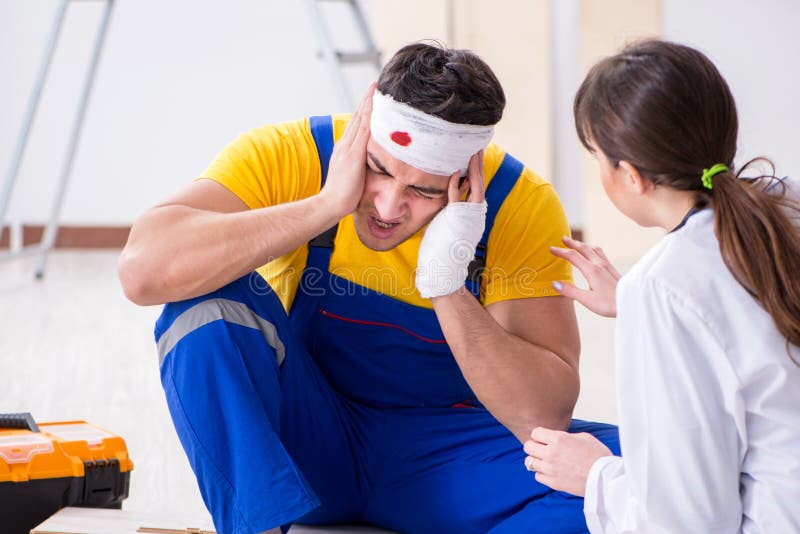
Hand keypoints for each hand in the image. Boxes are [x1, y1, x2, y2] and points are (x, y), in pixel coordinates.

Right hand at [318, 83, 375, 217]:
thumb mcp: (354, 175)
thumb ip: (362, 166)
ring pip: (360, 120)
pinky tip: (375, 106)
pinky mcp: (353, 155)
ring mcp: (348, 148)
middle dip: (366, 100)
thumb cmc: (344, 196)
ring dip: (368, 103)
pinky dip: (369, 117)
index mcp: (345, 148)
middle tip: (374, 84)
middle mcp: (345, 144)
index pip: (357, 124)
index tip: (372, 96)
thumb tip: (375, 164)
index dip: (364, 110)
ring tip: (375, 87)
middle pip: (357, 117)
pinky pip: (364, 131)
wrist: (331, 204)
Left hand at [416, 152, 485, 297]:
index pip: (476, 186)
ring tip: (473, 151)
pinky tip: (454, 171)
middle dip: (478, 163)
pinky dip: (456, 184)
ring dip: (474, 168)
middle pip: (479, 182)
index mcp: (473, 212)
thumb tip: (446, 196)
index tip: (474, 155)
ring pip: (475, 186)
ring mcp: (469, 215)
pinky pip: (457, 197)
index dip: (476, 170)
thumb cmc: (442, 249)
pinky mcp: (458, 218)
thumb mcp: (448, 223)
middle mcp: (475, 212)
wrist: (444, 268)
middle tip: (477, 145)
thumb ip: (451, 209)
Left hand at [523, 427, 612, 496]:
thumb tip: (557, 438)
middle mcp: (551, 453)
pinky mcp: (553, 483)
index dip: (540, 435)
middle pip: (528, 447)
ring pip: (529, 462)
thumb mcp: (584, 437)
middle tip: (542, 449)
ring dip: (536, 460)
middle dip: (534, 446)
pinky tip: (551, 472)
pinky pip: (537, 476)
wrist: (606, 478)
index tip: (545, 439)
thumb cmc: (598, 456)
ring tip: (546, 461)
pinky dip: (542, 473)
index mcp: (559, 439)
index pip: (535, 433)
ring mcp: (550, 469)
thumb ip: (566, 436)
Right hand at [550, 237, 620, 317]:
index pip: (573, 256)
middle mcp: (599, 264)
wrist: (632, 302)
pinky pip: (601, 253)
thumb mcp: (587, 300)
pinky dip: (592, 249)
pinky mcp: (612, 269)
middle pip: (583, 248)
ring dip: (583, 244)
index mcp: (591, 270)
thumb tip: (554, 283)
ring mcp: (607, 266)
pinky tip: (594, 253)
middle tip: (563, 238)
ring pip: (593, 249)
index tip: (551, 248)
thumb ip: (570, 291)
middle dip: (572, 243)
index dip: (560, 251)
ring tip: (577, 243)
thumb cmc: (610, 304)